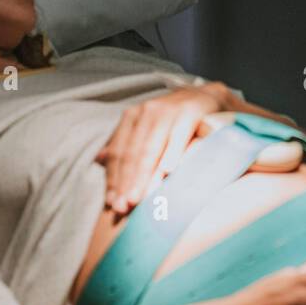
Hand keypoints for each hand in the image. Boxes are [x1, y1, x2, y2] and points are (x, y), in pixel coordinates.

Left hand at [95, 83, 232, 216]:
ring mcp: (168, 111)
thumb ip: (125, 144)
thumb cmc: (174, 119)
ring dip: (143, 176)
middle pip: (133, 153)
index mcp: (133, 116)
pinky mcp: (189, 113)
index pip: (119, 151)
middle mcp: (147, 112)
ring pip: (151, 148)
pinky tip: (167, 172)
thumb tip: (98, 160)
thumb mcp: (147, 128)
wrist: (207, 96)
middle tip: (122, 207)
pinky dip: (172, 154)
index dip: (113, 178)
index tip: (111, 203)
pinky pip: (178, 137)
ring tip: (138, 198)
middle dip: (126, 182)